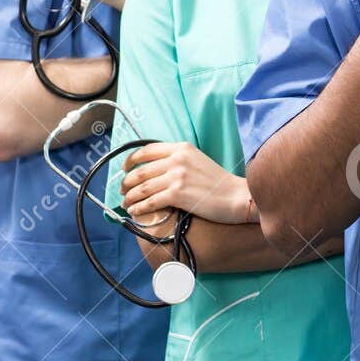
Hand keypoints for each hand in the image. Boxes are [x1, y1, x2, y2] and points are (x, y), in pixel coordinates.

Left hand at [119, 142, 251, 224]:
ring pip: (142, 188)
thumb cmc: (219, 183)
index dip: (130, 161)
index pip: (146, 150)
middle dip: (126, 183)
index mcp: (182, 148)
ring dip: (130, 198)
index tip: (124, 169)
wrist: (236, 196)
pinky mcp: (178, 194)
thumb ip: (178, 160)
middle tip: (123, 192)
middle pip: (140, 171)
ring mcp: (177, 176)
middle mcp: (177, 159)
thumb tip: (155, 171)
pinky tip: (136, 212)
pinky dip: (139, 208)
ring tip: (127, 204)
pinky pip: (150, 202)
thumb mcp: (198, 161)